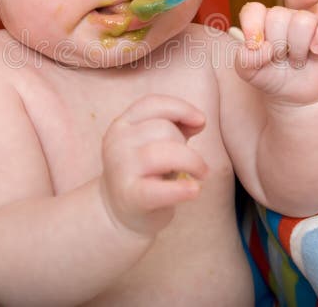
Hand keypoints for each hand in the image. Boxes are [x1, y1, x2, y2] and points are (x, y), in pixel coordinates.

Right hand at [100, 95, 207, 237]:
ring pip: (166, 153)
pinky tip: (194, 190)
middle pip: (164, 129)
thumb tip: (199, 121)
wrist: (117, 212)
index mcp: (122, 125)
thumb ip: (175, 127)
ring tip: (200, 174)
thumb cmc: (144, 173)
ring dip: (192, 162)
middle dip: (186, 144)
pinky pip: (159, 189)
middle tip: (192, 162)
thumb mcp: (155, 145)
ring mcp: (121, 169)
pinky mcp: (130, 196)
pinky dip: (181, 189)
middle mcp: (117, 142)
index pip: (152, 104)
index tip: (201, 121)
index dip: (181, 108)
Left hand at [234, 2, 317, 104]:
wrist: (294, 94)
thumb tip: (260, 46)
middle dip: (278, 47)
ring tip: (296, 60)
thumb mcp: (248, 72)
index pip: (253, 10)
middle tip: (280, 59)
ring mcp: (307, 20)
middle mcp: (284, 16)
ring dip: (298, 49)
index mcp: (260, 20)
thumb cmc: (270, 76)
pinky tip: (316, 52)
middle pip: (277, 17)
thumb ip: (244, 59)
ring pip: (303, 22)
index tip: (254, 46)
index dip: (252, 26)